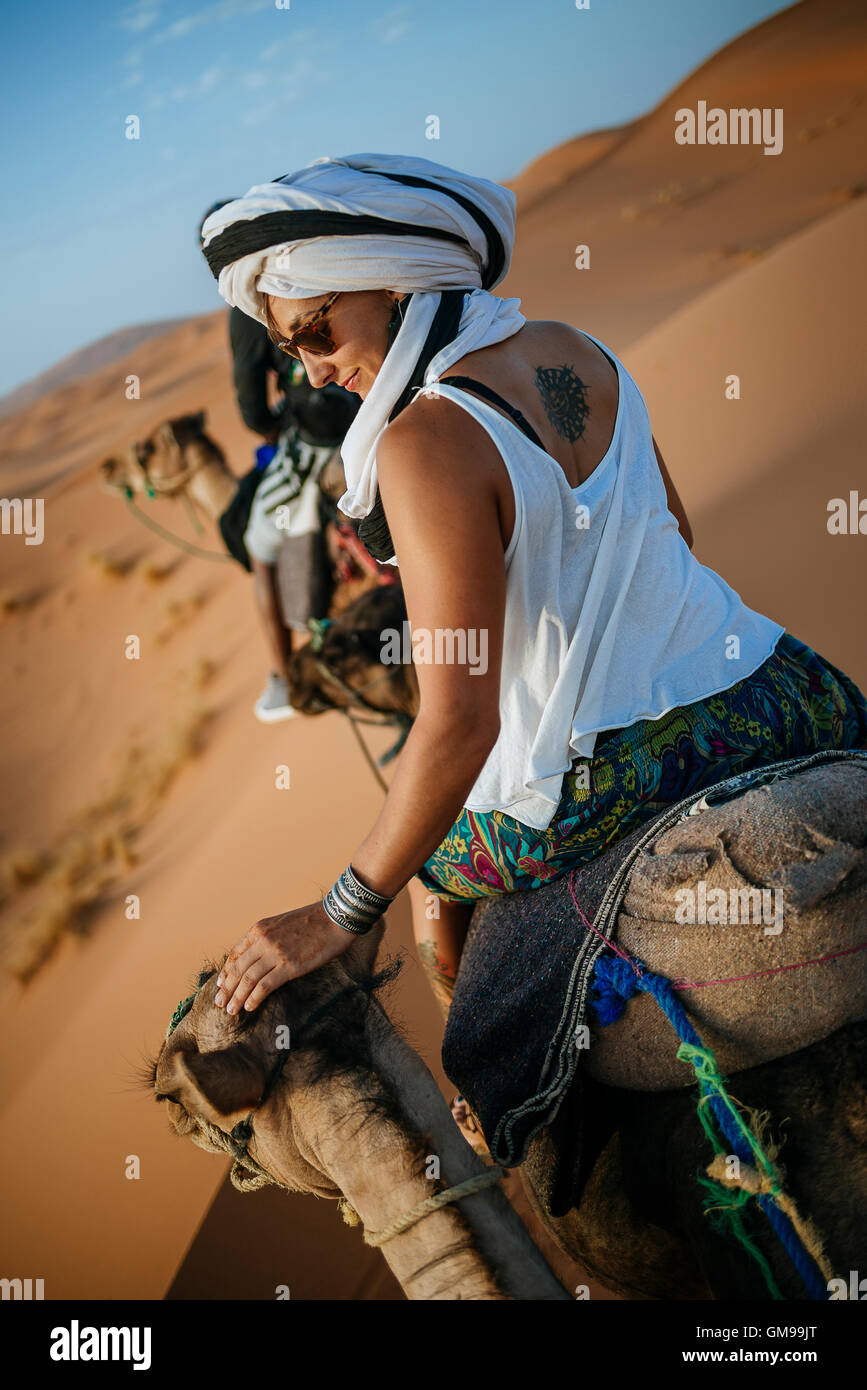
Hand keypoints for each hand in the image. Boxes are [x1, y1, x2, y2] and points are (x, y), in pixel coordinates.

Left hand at [214, 901, 353, 1013]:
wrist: (335, 918)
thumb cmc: (313, 921)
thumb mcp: (282, 923)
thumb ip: (268, 937)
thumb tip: (259, 958)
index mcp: (259, 929)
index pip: (235, 954)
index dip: (226, 972)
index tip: (221, 984)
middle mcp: (263, 940)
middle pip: (238, 969)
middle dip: (227, 988)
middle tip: (220, 1003)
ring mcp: (276, 953)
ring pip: (248, 979)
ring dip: (237, 997)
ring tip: (231, 1010)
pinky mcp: (290, 966)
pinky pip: (265, 986)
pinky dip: (254, 998)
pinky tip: (249, 1007)